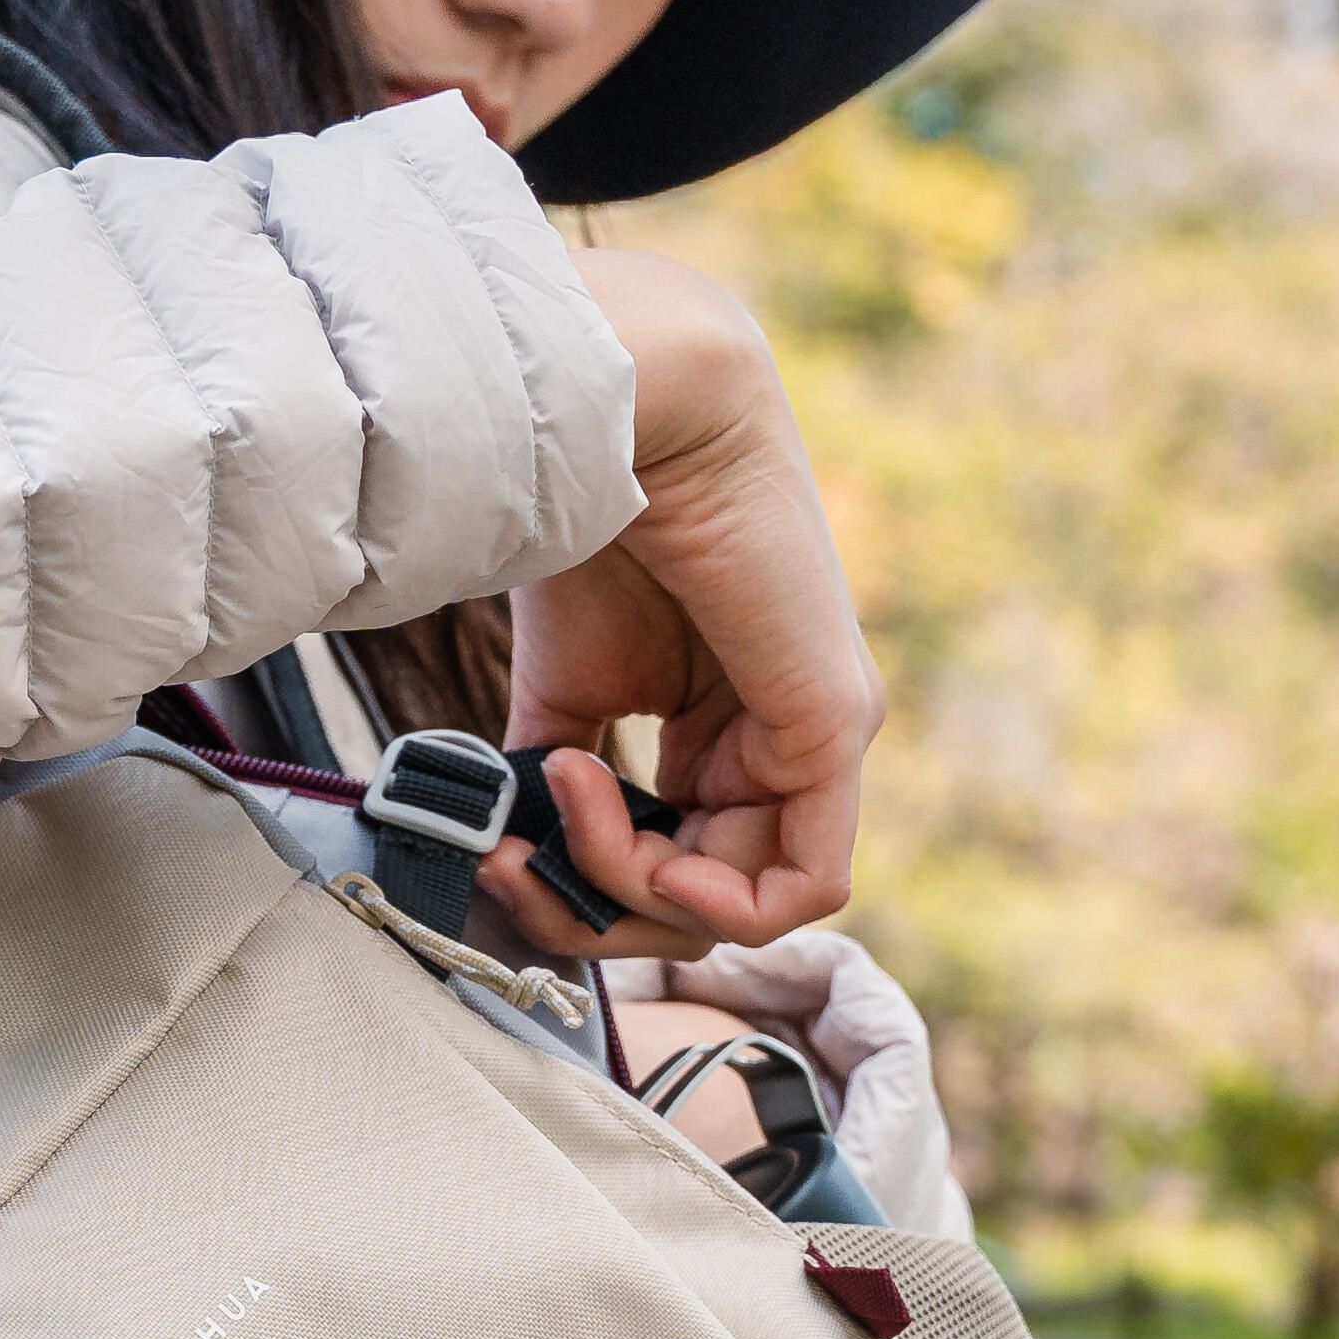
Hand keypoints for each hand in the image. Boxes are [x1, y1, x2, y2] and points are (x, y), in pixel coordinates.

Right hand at [487, 248, 876, 958]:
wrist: (637, 426)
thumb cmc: (598, 534)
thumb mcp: (565, 693)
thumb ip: (559, 789)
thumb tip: (515, 869)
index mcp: (728, 741)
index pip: (678, 880)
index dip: (585, 895)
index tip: (503, 854)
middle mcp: (783, 751)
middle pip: (707, 912)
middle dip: (598, 911)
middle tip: (517, 860)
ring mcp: (820, 745)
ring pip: (743, 908)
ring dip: (628, 890)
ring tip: (566, 793)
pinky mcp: (836, 730)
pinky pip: (799, 886)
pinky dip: (700, 895)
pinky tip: (637, 845)